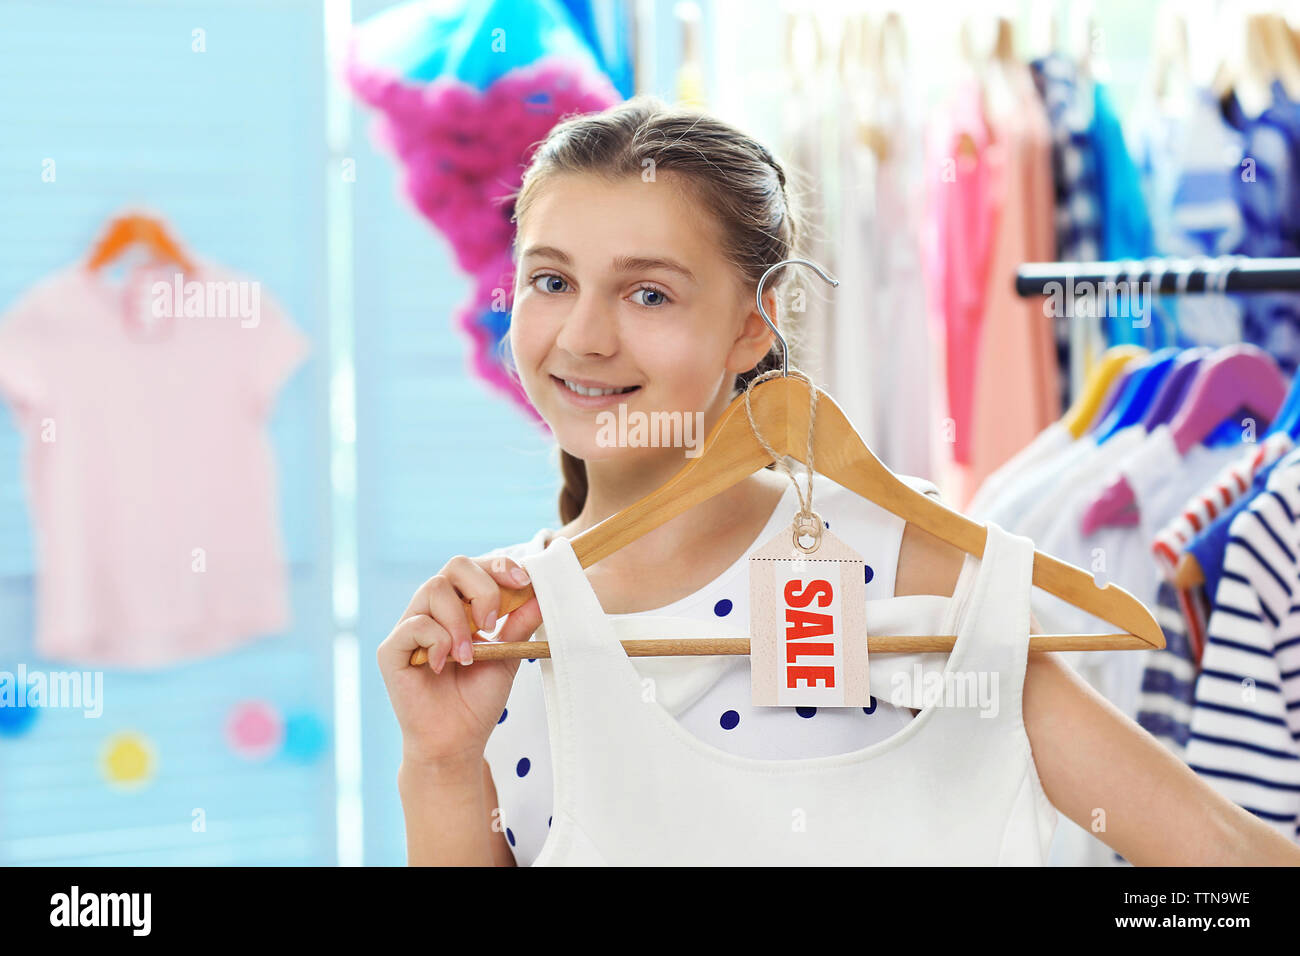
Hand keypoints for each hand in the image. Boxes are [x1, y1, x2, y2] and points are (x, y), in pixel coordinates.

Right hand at [377, 554, 542, 767]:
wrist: (457, 741)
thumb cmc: (478, 699)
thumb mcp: (507, 655)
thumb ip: (520, 623)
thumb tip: (541, 592)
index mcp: (460, 606)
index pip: (474, 568)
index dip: (499, 567)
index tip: (524, 582)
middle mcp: (433, 610)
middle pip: (454, 566)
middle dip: (482, 588)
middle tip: (493, 624)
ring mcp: (410, 628)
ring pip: (433, 589)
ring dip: (460, 622)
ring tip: (468, 656)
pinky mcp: (391, 650)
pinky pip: (414, 626)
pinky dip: (438, 642)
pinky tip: (445, 666)